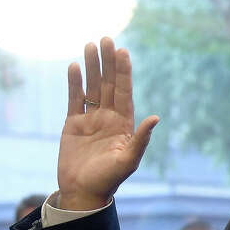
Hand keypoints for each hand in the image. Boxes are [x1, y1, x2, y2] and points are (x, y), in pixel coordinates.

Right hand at [58, 37, 158, 209]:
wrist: (84, 191)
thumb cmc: (109, 179)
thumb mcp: (129, 160)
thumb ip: (141, 139)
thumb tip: (156, 118)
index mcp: (124, 124)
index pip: (124, 92)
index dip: (124, 72)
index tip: (123, 52)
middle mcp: (109, 118)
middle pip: (108, 84)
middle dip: (108, 63)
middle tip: (106, 39)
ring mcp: (91, 119)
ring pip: (91, 87)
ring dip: (92, 67)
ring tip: (90, 45)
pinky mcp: (73, 124)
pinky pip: (74, 99)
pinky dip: (74, 83)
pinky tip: (75, 66)